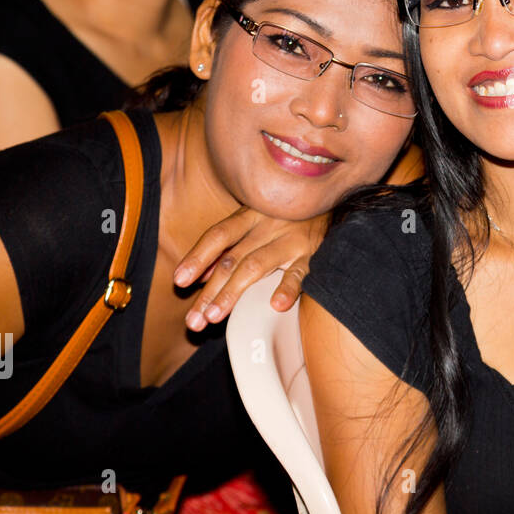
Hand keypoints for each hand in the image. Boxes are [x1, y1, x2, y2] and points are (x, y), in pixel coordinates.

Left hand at [177, 208, 329, 330]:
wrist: (335, 193)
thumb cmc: (291, 214)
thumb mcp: (258, 221)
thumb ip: (230, 246)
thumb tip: (200, 275)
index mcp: (252, 215)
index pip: (218, 235)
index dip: (197, 257)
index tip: (179, 282)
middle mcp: (268, 225)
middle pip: (231, 259)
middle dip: (210, 291)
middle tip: (194, 320)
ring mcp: (292, 239)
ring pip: (256, 266)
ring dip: (233, 293)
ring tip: (215, 316)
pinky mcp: (314, 254)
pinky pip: (300, 272)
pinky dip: (288, 288)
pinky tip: (276, 305)